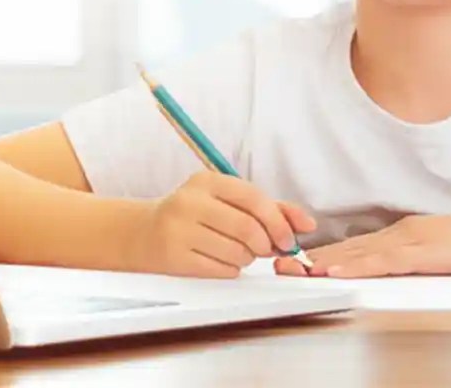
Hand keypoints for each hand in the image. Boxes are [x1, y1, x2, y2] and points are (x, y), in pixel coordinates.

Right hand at [128, 171, 316, 277]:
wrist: (144, 232)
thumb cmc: (195, 215)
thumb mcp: (226, 201)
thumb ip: (270, 208)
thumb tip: (307, 224)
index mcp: (207, 181)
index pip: (253, 198)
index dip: (277, 221)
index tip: (288, 239)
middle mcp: (190, 202)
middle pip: (247, 229)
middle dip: (264, 245)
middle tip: (264, 249)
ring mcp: (179, 230)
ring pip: (237, 253)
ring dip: (247, 258)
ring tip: (237, 252)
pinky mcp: (174, 257)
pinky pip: (221, 269)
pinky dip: (230, 269)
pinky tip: (221, 260)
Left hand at [274, 208, 450, 277]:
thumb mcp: (447, 255)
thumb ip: (421, 261)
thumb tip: (402, 273)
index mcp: (408, 233)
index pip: (358, 246)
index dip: (326, 254)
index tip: (298, 263)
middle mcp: (403, 232)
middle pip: (349, 246)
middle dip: (313, 257)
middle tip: (278, 264)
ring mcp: (413, 240)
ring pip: (358, 252)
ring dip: (323, 261)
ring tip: (292, 270)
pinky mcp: (425, 252)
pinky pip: (382, 261)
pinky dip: (354, 266)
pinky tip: (333, 271)